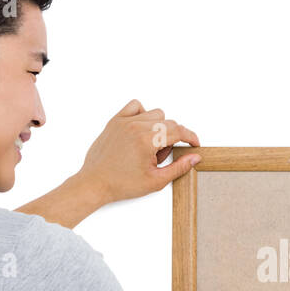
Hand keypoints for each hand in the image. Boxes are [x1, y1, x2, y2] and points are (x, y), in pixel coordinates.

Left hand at [75, 99, 200, 204]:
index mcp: (147, 140)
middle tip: (160, 157)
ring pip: (155, 113)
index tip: (194, 144)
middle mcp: (136, 126)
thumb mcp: (156, 181)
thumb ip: (179, 167)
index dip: (190, 138)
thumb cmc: (121, 184)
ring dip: (159, 126)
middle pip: (169, 122)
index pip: (179, 131)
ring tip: (150, 146)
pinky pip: (136, 106)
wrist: (95, 183)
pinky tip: (141, 130)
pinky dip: (143, 114)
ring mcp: (124, 121)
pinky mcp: (114, 121)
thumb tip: (195, 157)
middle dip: (172, 139)